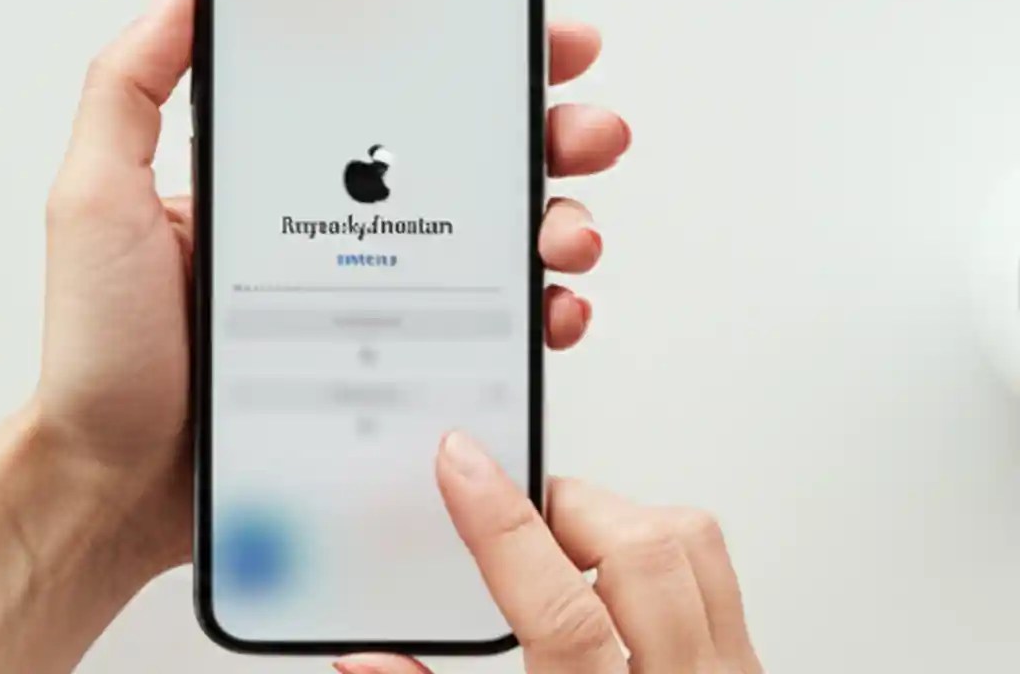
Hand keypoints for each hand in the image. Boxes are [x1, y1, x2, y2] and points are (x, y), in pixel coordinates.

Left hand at [28, 0, 630, 574]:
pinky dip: (538, 318)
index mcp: (282, 186)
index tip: (537, 45)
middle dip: (547, 140)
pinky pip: (485, 339)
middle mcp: (337, 238)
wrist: (114, 487)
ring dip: (558, 226)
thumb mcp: (98, 200)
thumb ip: (132, 93)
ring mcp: (370, 309)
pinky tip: (554, 312)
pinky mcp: (391, 377)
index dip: (473, 72)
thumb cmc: (102, 353)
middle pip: (466, 171)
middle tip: (586, 132)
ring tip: (572, 233)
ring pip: (492, 251)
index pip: (392, 109)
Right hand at [335, 433, 761, 673]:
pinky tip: (617, 572)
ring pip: (695, 547)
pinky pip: (718, 572)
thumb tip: (363, 662)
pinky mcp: (751, 673)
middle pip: (643, 555)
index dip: (500, 523)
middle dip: (566, 506)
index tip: (460, 462)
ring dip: (621, 518)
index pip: (560, 609)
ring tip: (563, 535)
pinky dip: (662, 546)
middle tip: (512, 511)